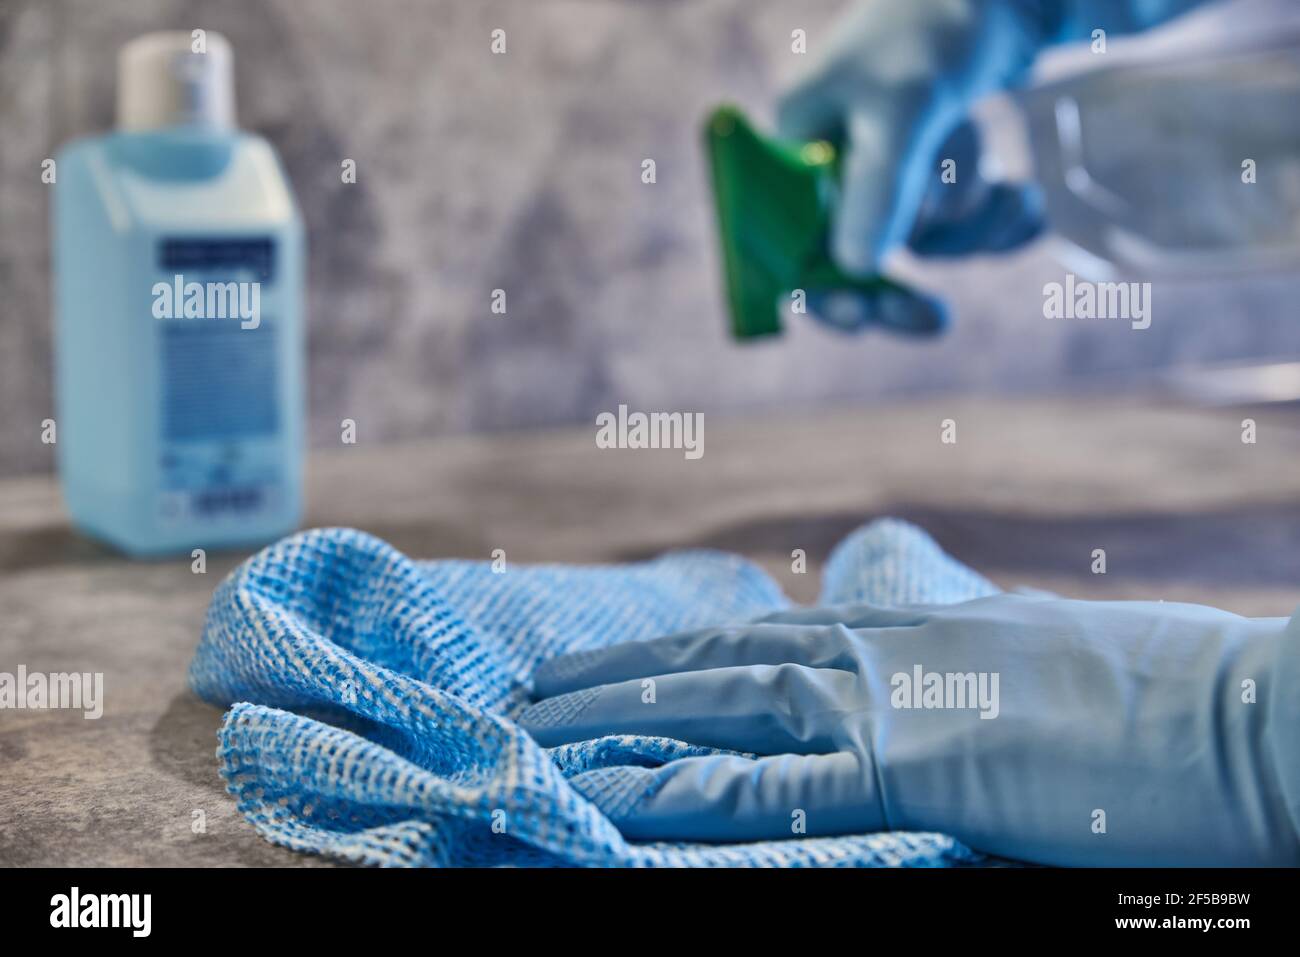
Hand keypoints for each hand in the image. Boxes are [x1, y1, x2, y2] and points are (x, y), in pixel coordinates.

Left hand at [522, 594, 1299, 865]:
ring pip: (714, 707)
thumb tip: (917, 667)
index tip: (602, 667)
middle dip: (612, 681)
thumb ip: (950, 658)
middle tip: (526, 696)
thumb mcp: (1029, 663)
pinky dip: (680, 795)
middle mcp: (873, 648)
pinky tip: (608, 805)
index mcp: (902, 626)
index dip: (669, 654)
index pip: (752, 636)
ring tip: (528, 740)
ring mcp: (886, 700)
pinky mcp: (912, 763)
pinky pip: (769, 787)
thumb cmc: (1151, 699)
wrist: (1241, 712)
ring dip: (615, 726)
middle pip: (709, 659)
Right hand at [777, 0, 1210, 331]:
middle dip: (898, 288)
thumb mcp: (904, 104)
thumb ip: (877, 183)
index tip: (861, 314)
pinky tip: (1024, 195)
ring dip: (968, 226)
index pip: (787, 243)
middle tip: (934, 320)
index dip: (818, 287)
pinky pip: (962, 233)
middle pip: (849, 266)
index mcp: (794, 150)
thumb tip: (852, 268)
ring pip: (920, 247)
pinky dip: (999, 221)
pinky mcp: (934, 182)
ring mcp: (884, 180)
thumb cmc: (930, 32)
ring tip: (998, 175)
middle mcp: (831, 170)